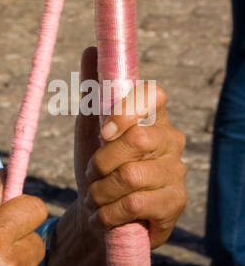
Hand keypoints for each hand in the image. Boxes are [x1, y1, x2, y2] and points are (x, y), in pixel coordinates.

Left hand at [46, 47, 186, 265]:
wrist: (98, 217)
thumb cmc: (97, 167)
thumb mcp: (88, 127)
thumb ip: (93, 88)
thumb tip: (92, 49)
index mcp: (153, 116)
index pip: (152, 94)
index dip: (126, 110)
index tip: (103, 131)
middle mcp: (172, 140)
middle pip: (138, 138)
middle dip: (102, 160)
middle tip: (93, 173)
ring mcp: (177, 172)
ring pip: (132, 175)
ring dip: (101, 190)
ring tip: (97, 198)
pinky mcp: (175, 203)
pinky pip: (136, 202)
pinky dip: (109, 211)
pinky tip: (106, 215)